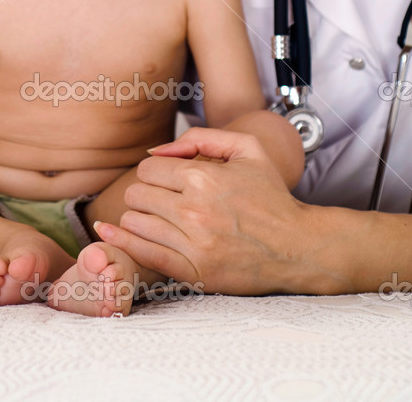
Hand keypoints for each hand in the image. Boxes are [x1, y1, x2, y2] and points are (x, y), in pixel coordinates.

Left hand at [93, 127, 337, 294]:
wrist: (297, 245)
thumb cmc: (270, 194)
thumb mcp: (246, 148)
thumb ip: (200, 137)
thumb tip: (156, 151)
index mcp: (204, 178)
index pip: (148, 169)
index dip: (153, 171)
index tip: (165, 179)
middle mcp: (194, 212)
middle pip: (137, 195)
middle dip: (143, 193)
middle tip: (160, 198)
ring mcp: (193, 245)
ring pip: (135, 225)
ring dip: (138, 218)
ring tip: (154, 217)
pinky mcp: (195, 273)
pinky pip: (144, 257)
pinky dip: (125, 244)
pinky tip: (114, 235)